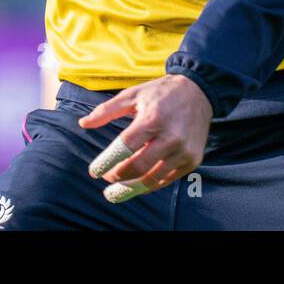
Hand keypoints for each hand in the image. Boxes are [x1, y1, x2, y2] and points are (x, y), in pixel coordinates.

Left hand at [80, 74, 212, 202]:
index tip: (94, 171)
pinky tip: (136, 186)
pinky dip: (149, 185)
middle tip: (106, 181)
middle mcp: (171, 137)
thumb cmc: (162, 92)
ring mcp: (183, 151)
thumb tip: (83, 123)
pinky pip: (166, 180)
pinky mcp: (192, 160)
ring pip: (152, 179)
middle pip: (137, 167)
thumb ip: (107, 110)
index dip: (106, 162)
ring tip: (116, 192)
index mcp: (153, 118)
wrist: (200, 92)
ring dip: (131, 188)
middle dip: (117, 178)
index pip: (124, 147)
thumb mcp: (134, 94)